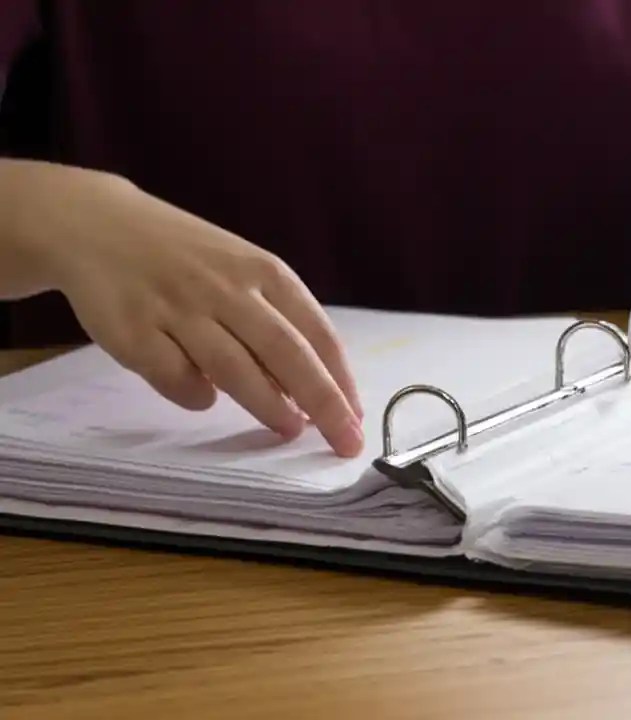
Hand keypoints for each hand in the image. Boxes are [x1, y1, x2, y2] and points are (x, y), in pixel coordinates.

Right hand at [6, 161, 363, 456]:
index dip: (342, 380)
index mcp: (263, 272)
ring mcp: (178, 308)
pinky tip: (203, 399)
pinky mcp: (133, 330)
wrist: (95, 224)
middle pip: (286, 353)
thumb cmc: (187, 259)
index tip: (357, 418)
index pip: (317, 332)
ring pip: (235, 368)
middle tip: (343, 440)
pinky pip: (175, 376)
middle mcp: (225, 288)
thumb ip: (276, 321)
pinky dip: (196, 395)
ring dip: (268, 405)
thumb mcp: (241, 271)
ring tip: (289, 429)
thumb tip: (315, 390)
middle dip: (322, 403)